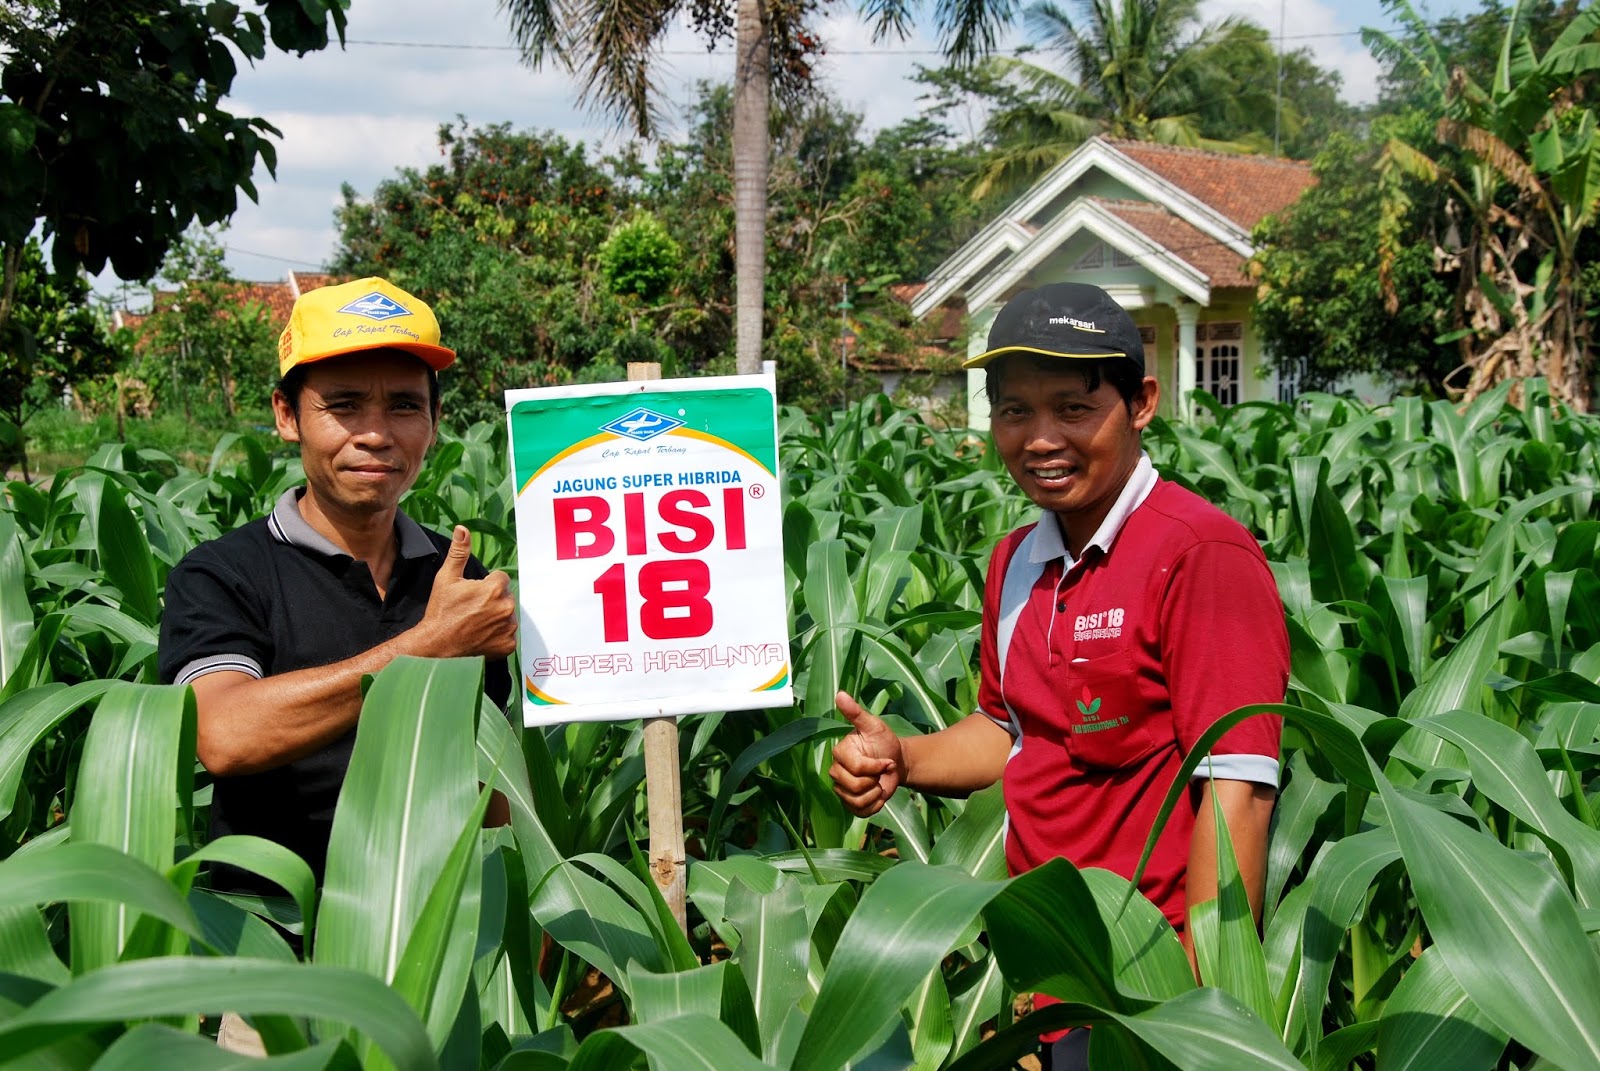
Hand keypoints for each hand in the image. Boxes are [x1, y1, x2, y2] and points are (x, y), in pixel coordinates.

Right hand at [414, 526, 516, 658]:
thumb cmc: (441, 610)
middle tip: (473, 609)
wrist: (436, 644)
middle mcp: (506, 608)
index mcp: (495, 589)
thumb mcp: (447, 578)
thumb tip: (462, 529)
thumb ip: (459, 552)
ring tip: (477, 621)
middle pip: (506, 596)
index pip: (501, 579)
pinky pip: (509, 634)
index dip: (486, 585)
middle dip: (494, 599)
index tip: (473, 594)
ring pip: (508, 614)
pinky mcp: (508, 645)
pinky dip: (499, 635)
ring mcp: (508, 628)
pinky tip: (482, 634)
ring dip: (497, 616)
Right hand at [829, 691, 903, 816]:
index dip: (876, 767)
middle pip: (855, 786)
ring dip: (876, 794)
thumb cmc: (884, 742)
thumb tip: (840, 694)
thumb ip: (856, 713)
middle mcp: (836, 771)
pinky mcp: (849, 804)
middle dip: (876, 780)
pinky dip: (875, 806)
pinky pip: (860, 812)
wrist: (896, 762)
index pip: (857, 768)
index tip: (886, 761)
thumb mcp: (874, 726)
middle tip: (883, 771)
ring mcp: (841, 789)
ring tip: (880, 783)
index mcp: (840, 752)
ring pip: (857, 801)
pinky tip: (879, 795)